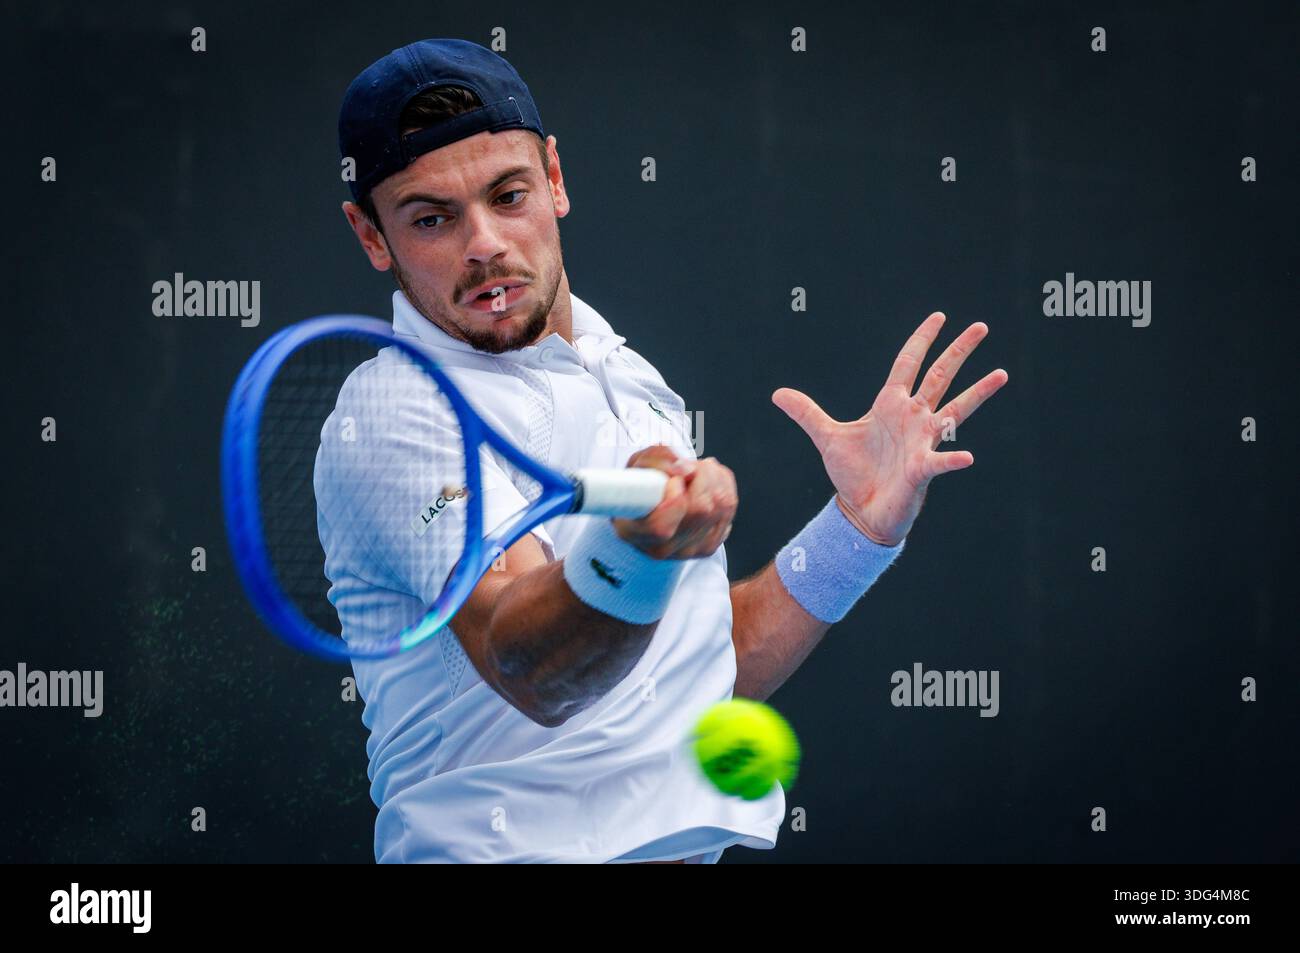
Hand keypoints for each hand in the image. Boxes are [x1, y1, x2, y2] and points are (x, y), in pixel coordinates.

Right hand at [612, 445, 737, 558]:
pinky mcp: (709, 545)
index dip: (673, 499)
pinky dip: (724, 484)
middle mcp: (662, 549)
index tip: (674, 480)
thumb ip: (657, 461)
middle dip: (701, 475)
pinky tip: (709, 478)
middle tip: (689, 466)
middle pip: (701, 510)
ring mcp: (689, 551)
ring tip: (699, 468)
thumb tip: (685, 469)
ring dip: (714, 476)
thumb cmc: (639, 487)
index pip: (661, 528)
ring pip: (720, 506)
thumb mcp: (637, 466)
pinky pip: (729, 506)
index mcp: (635, 533)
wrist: (647, 512)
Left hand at [772, 312, 1006, 546]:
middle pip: (940, 376)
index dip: (922, 340)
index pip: (909, 363)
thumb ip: (807, 413)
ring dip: (978, 393)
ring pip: (956, 410)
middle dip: (958, 352)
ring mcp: (922, 441)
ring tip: (1001, 373)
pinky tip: (966, 457)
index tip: (939, 317)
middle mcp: (913, 418)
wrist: (861, 510)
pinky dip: (952, 458)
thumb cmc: (853, 473)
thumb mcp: (827, 437)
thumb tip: (778, 393)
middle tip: (980, 326)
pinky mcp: (922, 469)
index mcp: (891, 405)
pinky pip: (940, 461)